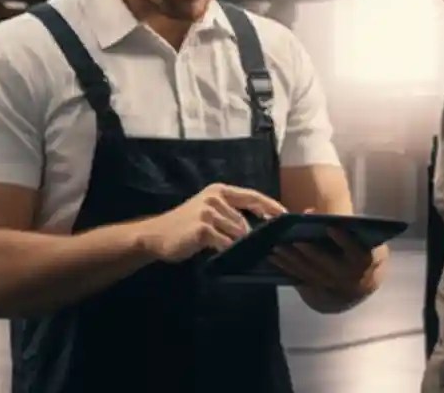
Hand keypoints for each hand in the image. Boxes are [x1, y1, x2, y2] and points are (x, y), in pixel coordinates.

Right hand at [137, 183, 286, 263]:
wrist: (156, 235)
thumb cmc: (184, 226)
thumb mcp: (209, 211)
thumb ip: (231, 213)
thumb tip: (258, 226)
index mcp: (219, 191)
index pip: (252, 196)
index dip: (271, 207)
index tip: (286, 216)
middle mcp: (215, 198)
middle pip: (245, 222)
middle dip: (250, 237)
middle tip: (251, 248)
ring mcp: (209, 212)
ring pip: (237, 234)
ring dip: (235, 245)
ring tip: (226, 250)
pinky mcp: (203, 228)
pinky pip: (225, 244)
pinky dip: (226, 250)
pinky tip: (218, 252)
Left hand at [269, 227, 385, 300]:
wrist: (358, 283)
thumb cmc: (356, 249)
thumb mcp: (358, 238)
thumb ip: (340, 226)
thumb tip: (309, 213)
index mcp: (362, 260)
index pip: (355, 250)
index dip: (344, 240)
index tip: (331, 227)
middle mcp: (347, 276)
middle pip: (327, 264)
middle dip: (311, 253)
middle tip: (296, 241)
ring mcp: (330, 284)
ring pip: (309, 272)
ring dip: (292, 260)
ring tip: (278, 246)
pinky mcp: (314, 287)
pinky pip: (298, 277)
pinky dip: (284, 267)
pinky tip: (272, 256)